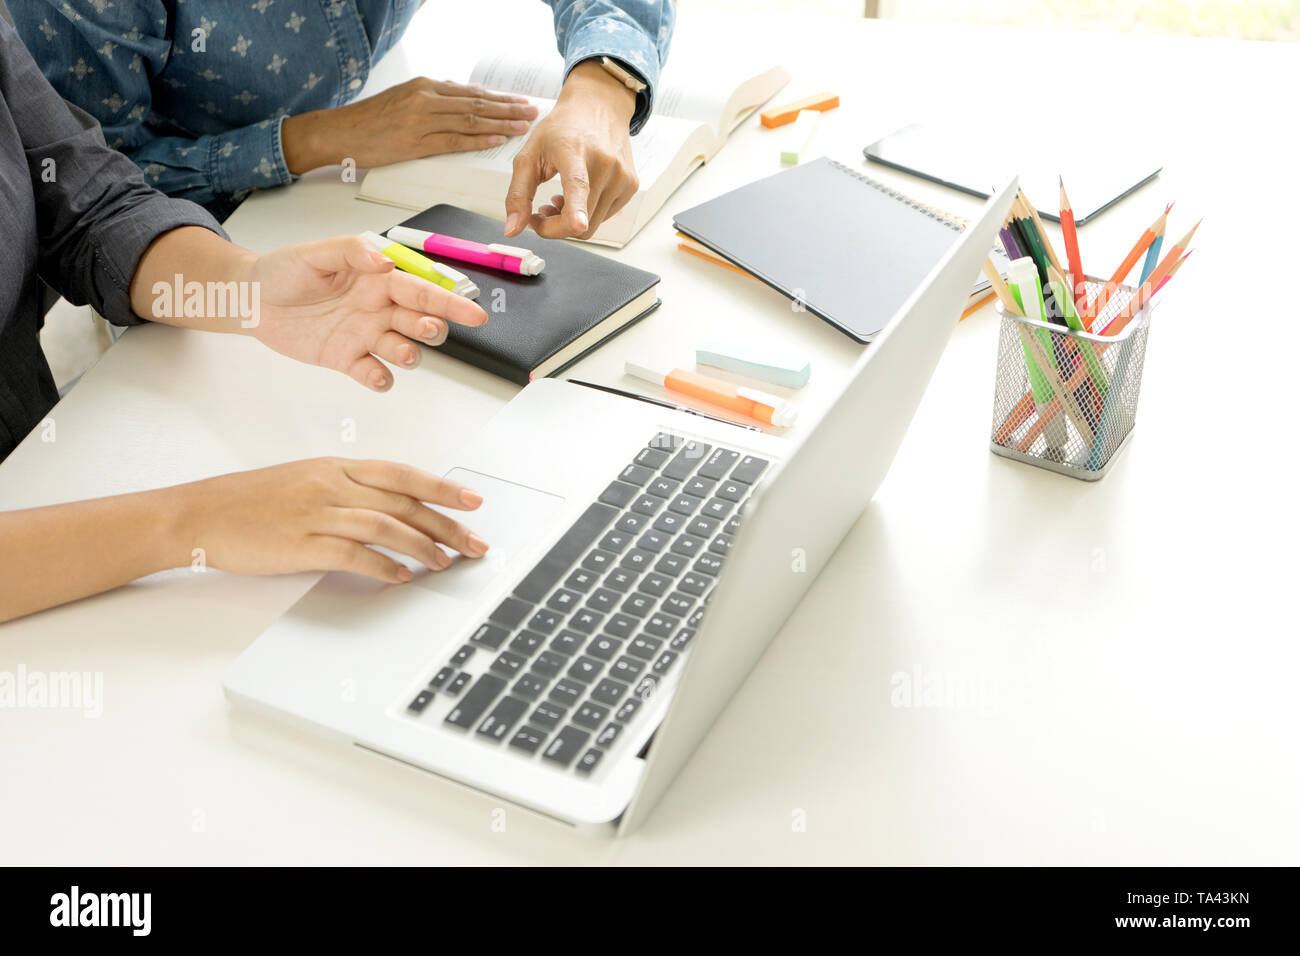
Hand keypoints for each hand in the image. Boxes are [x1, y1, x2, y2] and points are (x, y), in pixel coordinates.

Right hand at [179, 458, 488, 582]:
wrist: (200, 514)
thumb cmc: (251, 501)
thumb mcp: (306, 481)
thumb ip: (348, 491)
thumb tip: (392, 510)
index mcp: (336, 468)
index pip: (402, 475)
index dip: (442, 487)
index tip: (474, 500)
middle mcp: (332, 485)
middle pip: (403, 502)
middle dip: (447, 524)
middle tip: (475, 543)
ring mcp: (316, 513)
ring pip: (385, 525)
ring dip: (422, 546)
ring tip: (445, 563)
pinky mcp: (300, 543)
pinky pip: (352, 554)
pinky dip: (382, 565)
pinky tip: (401, 576)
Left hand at [245, 235, 487, 390]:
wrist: (252, 300)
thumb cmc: (283, 271)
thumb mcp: (315, 252)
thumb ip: (352, 253)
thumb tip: (383, 262)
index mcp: (379, 281)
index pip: (423, 291)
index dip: (451, 303)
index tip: (475, 314)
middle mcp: (379, 310)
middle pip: (422, 322)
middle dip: (433, 329)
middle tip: (426, 329)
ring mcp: (365, 336)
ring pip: (404, 350)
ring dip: (410, 354)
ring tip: (404, 353)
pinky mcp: (347, 360)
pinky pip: (373, 373)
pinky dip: (380, 378)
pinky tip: (379, 376)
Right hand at [281, 78, 539, 173]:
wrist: (340, 131)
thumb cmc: (370, 119)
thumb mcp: (402, 99)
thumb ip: (432, 98)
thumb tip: (459, 97)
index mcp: (424, 87)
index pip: (470, 93)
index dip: (499, 98)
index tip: (519, 101)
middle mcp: (426, 99)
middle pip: (476, 104)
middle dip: (508, 108)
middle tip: (531, 111)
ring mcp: (421, 120)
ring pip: (470, 121)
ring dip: (500, 124)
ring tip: (522, 126)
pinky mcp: (415, 142)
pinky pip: (453, 141)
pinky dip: (477, 140)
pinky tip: (495, 141)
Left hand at [504, 60, 638, 239]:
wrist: (598, 106)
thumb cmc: (562, 129)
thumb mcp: (529, 154)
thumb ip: (518, 194)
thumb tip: (512, 230)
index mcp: (573, 151)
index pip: (577, 184)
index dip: (575, 208)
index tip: (577, 224)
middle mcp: (604, 163)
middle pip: (578, 223)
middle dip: (554, 227)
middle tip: (541, 210)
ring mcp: (622, 176)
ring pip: (590, 227)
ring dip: (568, 223)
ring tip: (558, 199)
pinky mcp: (630, 186)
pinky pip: (603, 219)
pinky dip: (586, 216)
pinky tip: (578, 196)